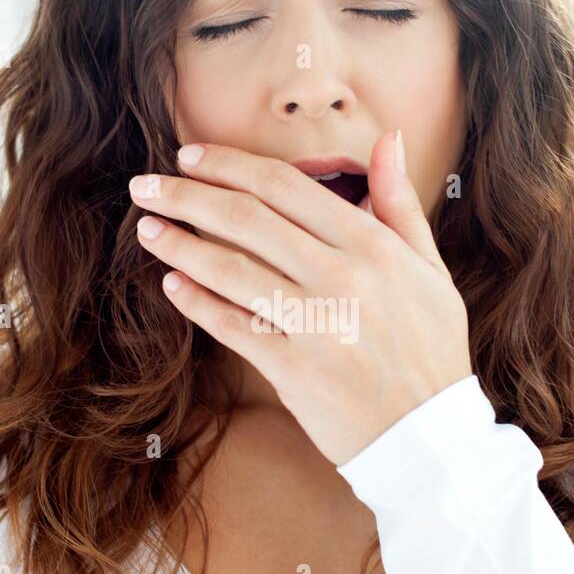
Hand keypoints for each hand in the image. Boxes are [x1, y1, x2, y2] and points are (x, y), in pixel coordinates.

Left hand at [128, 129, 472, 465]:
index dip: (229, 165)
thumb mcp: (428, 268)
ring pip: (230, 270)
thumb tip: (388, 138)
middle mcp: (342, 277)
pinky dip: (197, 302)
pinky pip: (231, 325)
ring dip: (179, 245)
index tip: (190, 156)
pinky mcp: (292, 368)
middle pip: (247, 219)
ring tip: (147, 228)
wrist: (426, 435)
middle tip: (144, 185)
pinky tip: (171, 283)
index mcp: (373, 245)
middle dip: (186, 196)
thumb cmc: (428, 347)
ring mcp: (315, 324)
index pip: (285, 187)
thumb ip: (399, 201)